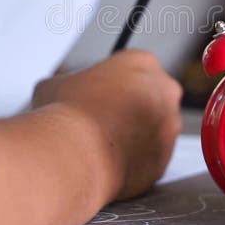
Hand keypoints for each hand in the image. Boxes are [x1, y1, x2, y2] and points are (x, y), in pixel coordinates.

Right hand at [32, 50, 181, 200]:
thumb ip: (70, 84)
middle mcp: (165, 91)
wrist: (77, 155)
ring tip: (101, 144)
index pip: (132, 68)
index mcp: (142, 62)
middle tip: (102, 120)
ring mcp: (169, 127)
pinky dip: (132, 163)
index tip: (100, 94)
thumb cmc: (68, 115)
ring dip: (133, 136)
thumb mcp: (55, 84)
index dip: (112, 83)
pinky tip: (108, 162)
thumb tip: (62, 94)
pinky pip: (148, 160)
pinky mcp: (165, 159)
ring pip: (152, 131)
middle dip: (129, 109)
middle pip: (149, 98)